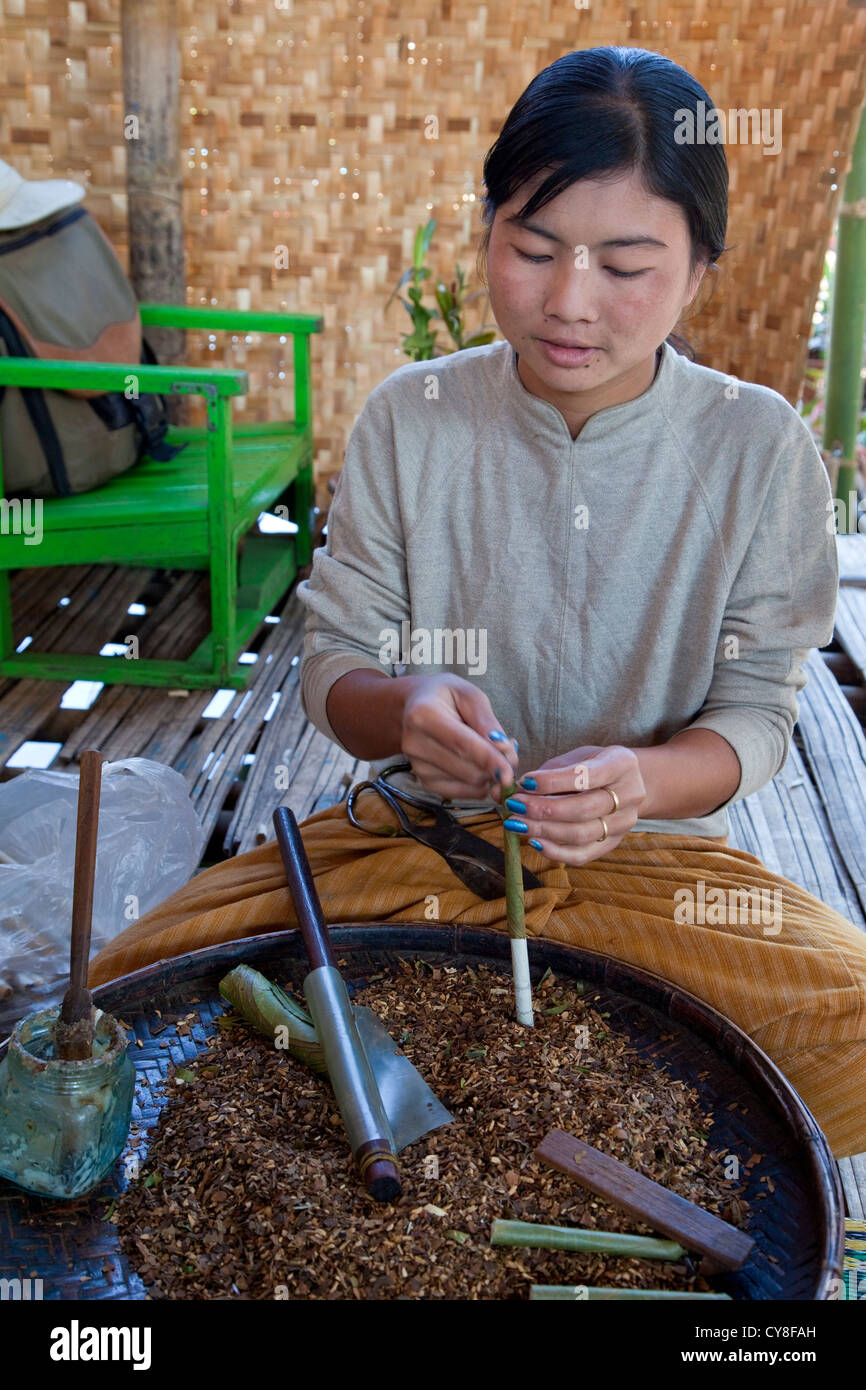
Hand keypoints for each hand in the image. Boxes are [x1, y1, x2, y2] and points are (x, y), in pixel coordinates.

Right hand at [401, 674, 518, 799]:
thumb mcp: (470, 695)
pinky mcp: (424, 782)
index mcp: (424, 715)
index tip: (510, 774)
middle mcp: (415, 744)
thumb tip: (503, 750)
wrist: (414, 706)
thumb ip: (487, 722)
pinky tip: (477, 763)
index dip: (489, 760)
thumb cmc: (446, 697)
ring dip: (489, 773)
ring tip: (488, 750)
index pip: (462, 745)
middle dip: (496, 765)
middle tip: (508, 749)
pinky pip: (464, 793)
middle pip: (469, 770)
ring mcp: (418, 767)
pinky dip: (479, 783)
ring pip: (470, 783)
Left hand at [501, 744, 644, 865]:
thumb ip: (546, 772)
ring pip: (581, 834)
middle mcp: (630, 794)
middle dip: (542, 810)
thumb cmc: (594, 765)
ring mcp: (624, 823)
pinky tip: (533, 841)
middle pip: (582, 809)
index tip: (523, 782)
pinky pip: (583, 855)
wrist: (629, 782)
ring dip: (544, 831)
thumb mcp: (577, 757)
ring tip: (517, 823)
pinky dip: (555, 851)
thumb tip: (509, 788)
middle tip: (513, 806)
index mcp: (622, 764)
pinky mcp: (613, 843)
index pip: (584, 776)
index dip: (551, 781)